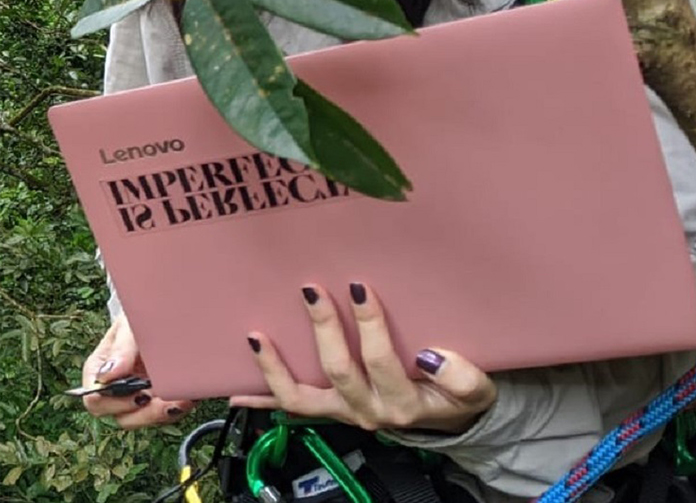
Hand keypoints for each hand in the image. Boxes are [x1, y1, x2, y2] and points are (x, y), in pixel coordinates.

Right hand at [81, 313, 193, 427]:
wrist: (161, 316)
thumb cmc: (137, 320)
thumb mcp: (128, 328)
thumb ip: (120, 350)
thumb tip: (107, 375)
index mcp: (99, 371)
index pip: (94, 398)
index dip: (114, 401)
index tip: (138, 394)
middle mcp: (115, 389)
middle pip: (120, 417)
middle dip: (144, 413)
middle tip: (162, 402)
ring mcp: (137, 397)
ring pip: (143, 420)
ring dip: (162, 413)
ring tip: (180, 399)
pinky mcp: (157, 400)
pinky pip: (163, 415)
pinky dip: (176, 409)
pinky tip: (186, 396)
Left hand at [229, 283, 496, 433]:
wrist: (448, 421)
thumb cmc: (457, 395)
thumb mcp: (475, 389)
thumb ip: (462, 377)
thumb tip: (432, 357)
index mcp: (404, 403)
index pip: (381, 362)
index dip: (370, 326)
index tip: (361, 289)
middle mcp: (368, 411)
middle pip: (338, 371)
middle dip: (323, 328)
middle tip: (312, 290)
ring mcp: (342, 412)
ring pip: (300, 397)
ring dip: (274, 368)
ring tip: (256, 337)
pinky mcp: (327, 410)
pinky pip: (290, 406)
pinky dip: (261, 396)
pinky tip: (235, 385)